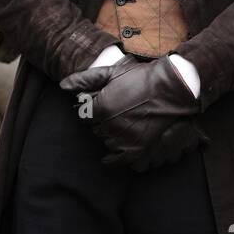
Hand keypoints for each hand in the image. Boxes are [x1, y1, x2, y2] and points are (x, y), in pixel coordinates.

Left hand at [60, 54, 206, 171]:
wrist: (170, 88)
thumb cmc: (140, 77)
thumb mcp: (112, 72)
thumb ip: (85, 80)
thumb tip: (62, 86)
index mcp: (101, 107)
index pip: (85, 116)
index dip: (93, 110)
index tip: (102, 105)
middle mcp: (110, 125)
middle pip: (96, 129)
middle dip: (102, 121)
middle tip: (115, 112)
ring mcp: (124, 138)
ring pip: (106, 142)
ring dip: (110, 135)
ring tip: (122, 123)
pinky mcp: (137, 148)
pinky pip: (118, 160)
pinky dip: (112, 160)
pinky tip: (108, 159)